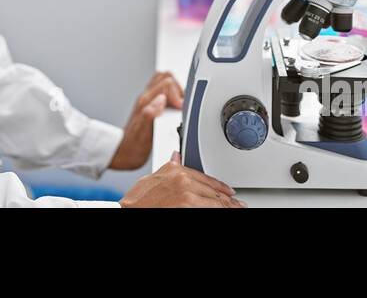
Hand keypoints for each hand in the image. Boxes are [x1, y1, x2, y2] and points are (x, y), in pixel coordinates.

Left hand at [108, 71, 184, 169]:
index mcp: (146, 102)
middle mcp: (147, 98)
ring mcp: (148, 101)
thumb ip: (150, 114)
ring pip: (164, 82)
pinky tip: (173, 111)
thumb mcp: (143, 135)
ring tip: (178, 108)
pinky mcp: (151, 105)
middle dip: (179, 90)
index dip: (178, 94)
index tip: (181, 109)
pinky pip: (163, 92)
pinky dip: (172, 97)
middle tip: (181, 107)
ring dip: (175, 92)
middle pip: (166, 78)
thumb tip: (161, 100)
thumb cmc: (134, 147)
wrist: (125, 153)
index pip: (167, 83)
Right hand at [120, 152, 243, 207]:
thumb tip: (176, 156)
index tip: (228, 191)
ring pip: (214, 199)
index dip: (219, 186)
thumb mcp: (152, 177)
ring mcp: (186, 192)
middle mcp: (183, 178)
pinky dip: (219, 209)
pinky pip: (210, 207)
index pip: (204, 177)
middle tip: (238, 203)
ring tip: (237, 208)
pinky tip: (227, 210)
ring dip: (228, 205)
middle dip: (227, 198)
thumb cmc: (137, 200)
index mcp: (175, 169)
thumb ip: (168, 167)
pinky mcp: (188, 204)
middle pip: (212, 189)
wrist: (128, 210)